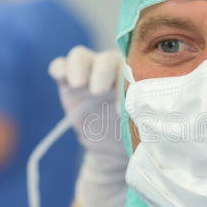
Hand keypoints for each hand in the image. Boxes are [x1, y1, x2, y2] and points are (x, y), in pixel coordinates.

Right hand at [49, 46, 128, 206]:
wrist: (115, 151)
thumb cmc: (135, 134)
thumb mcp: (141, 127)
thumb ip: (143, 114)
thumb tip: (146, 113)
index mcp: (135, 77)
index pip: (130, 68)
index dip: (123, 82)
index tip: (119, 107)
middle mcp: (112, 71)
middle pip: (106, 58)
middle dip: (102, 71)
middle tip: (99, 92)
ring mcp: (88, 74)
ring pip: (81, 55)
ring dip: (78, 65)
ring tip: (78, 84)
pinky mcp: (68, 82)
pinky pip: (60, 66)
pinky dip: (60, 67)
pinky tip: (60, 76)